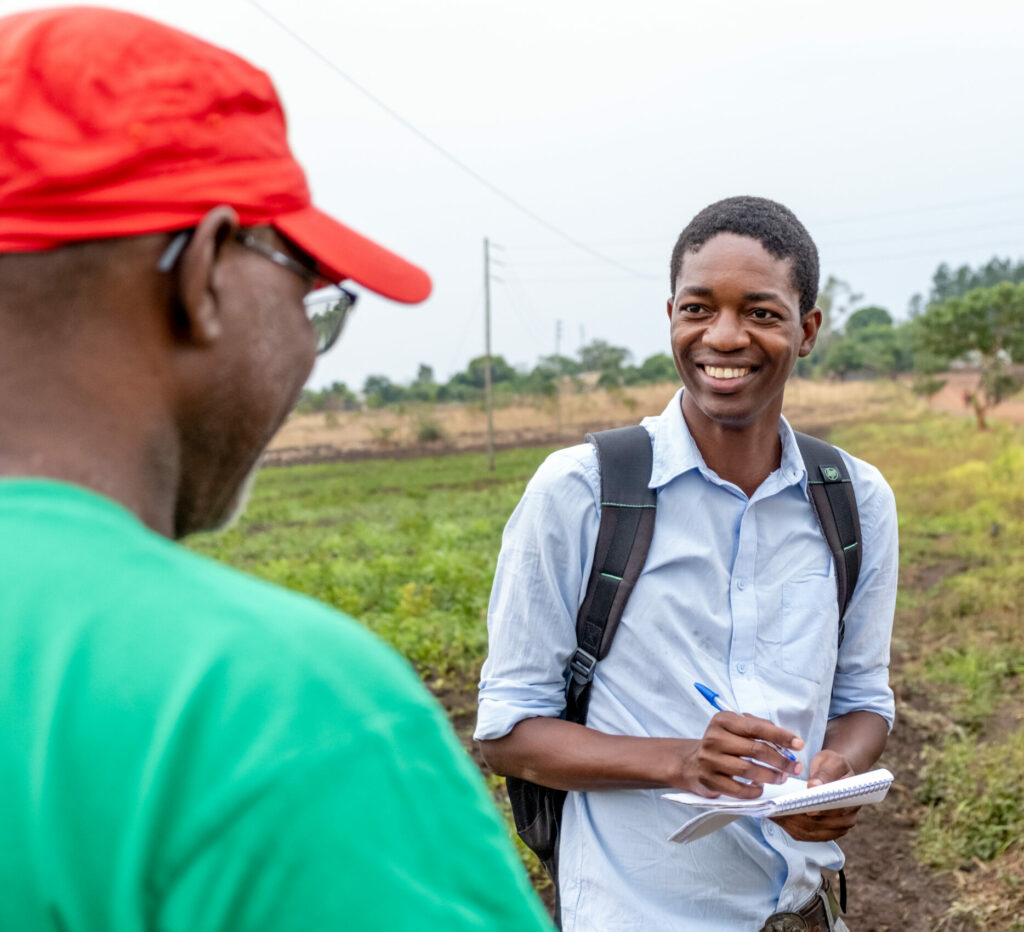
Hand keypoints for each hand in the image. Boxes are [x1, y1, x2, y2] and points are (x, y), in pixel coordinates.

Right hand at [675, 711, 802, 797]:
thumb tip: (786, 739)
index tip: (799, 744)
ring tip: (781, 778)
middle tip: (796, 767)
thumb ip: (759, 727)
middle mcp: (714, 738)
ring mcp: (710, 759)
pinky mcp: (709, 780)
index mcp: (723, 720)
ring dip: (770, 776)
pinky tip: (760, 787)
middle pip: (755, 749)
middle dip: (780, 760)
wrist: (691, 763)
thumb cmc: (722, 744)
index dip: (781, 736)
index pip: (757, 727)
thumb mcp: (735, 727)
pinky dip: (754, 790)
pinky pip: (738, 789)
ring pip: (748, 769)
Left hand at [772, 749, 858, 840]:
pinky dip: (790, 827)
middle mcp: (847, 819)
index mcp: (853, 801)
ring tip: (772, 812)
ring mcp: (835, 828)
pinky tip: (777, 817)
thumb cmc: (832, 765)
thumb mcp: (831, 762)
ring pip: (810, 832)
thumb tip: (813, 786)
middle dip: (796, 818)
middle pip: (819, 824)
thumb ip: (824, 773)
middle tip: (776, 809)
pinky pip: (805, 835)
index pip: (833, 810)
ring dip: (790, 824)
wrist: (835, 772)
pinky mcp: (823, 833)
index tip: (796, 805)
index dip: (814, 809)